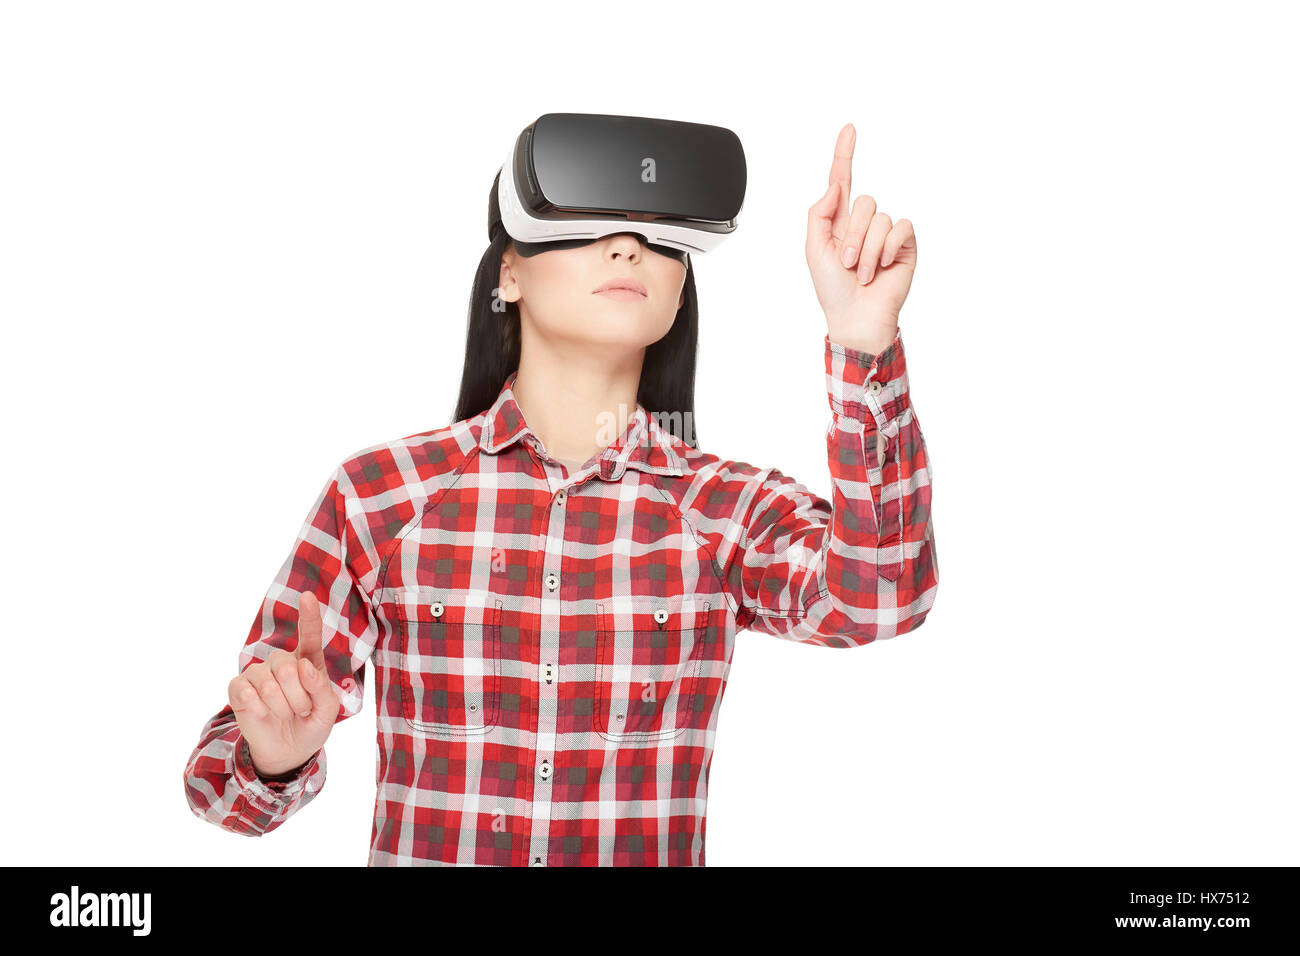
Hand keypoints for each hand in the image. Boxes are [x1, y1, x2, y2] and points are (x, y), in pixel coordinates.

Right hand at [228, 591, 339, 777]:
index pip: (309, 635)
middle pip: (289, 668)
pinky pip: (246, 692)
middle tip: (302, 710)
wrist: (288, 751)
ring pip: (268, 683)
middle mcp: (283, 662)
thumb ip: (323, 690)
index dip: (309, 616)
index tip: (307, 596)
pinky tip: (263, 714)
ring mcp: (259, 673)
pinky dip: (258, 709)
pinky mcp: (239, 687)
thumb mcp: (327, 712)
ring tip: (285, 714)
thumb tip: (305, 668)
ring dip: (281, 707)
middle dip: (299, 698)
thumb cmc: (310, 724)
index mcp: (308, 662)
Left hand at [806, 122, 916, 355]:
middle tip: (848, 263)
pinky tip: (883, 267)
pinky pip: (900, 228)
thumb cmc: (832, 289)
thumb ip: (819, 214)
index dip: (845, 155)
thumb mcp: (813, 250)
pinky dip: (887, 248)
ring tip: (863, 272)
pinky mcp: (904, 244)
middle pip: (864, 202)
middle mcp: (864, 223)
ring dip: (868, 249)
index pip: (842, 181)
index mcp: (839, 221)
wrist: (856, 316)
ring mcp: (886, 233)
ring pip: (880, 218)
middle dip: (853, 235)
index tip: (849, 129)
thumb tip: (835, 186)